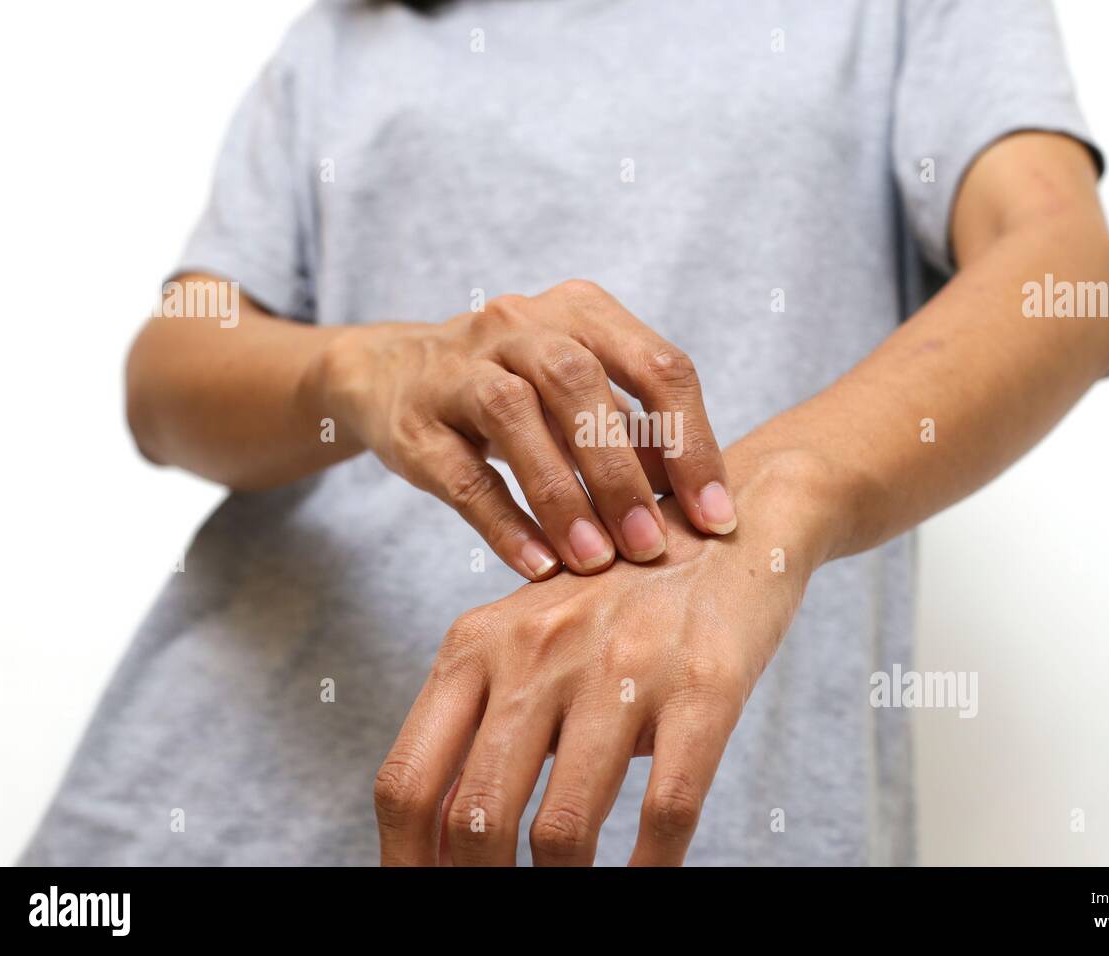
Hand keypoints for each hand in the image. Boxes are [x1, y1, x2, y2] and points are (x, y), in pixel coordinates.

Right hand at [314, 279, 733, 579]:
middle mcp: (521, 323)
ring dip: (563, 495)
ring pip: (514, 417)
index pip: (658, 367)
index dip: (693, 445)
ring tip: (596, 561)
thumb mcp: (580, 394)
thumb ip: (635, 432)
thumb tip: (703, 505)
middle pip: (581, 383)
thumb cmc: (516, 390)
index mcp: (582, 310)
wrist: (392, 373)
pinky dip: (505, 521)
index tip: (716, 519)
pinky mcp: (414, 419)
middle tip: (652, 547)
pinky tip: (539, 565)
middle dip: (623, 472)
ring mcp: (459, 365)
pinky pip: (461, 471)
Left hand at [372, 448, 831, 864]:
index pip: (409, 779)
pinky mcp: (703, 685)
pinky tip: (646, 883)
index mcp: (478, 645)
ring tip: (575, 901)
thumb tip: (439, 839)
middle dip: (479, 889)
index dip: (403, 863)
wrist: (731, 527)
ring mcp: (621, 667)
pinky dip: (649, 872)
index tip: (418, 895)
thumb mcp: (529, 638)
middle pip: (474, 816)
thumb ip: (482, 719)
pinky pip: (666, 811)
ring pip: (562, 830)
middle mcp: (537, 652)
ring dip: (564, 892)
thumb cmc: (620, 600)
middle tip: (500, 915)